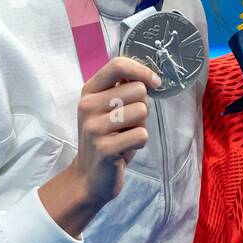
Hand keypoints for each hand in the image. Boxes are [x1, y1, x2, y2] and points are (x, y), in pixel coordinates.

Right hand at [40, 56, 160, 236]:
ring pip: (142, 111)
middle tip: (129, 123)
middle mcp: (88, 106)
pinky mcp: (105, 148)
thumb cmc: (107, 138)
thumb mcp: (109, 109)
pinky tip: (125, 149)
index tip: (155, 83)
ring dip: (141, 126)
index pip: (118, 65)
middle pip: (138, 90)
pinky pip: (141, 135)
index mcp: (89, 91)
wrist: (90, 177)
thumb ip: (124, 90)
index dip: (143, 71)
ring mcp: (94, 127)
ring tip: (125, 136)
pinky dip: (140, 143)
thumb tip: (151, 76)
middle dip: (143, 107)